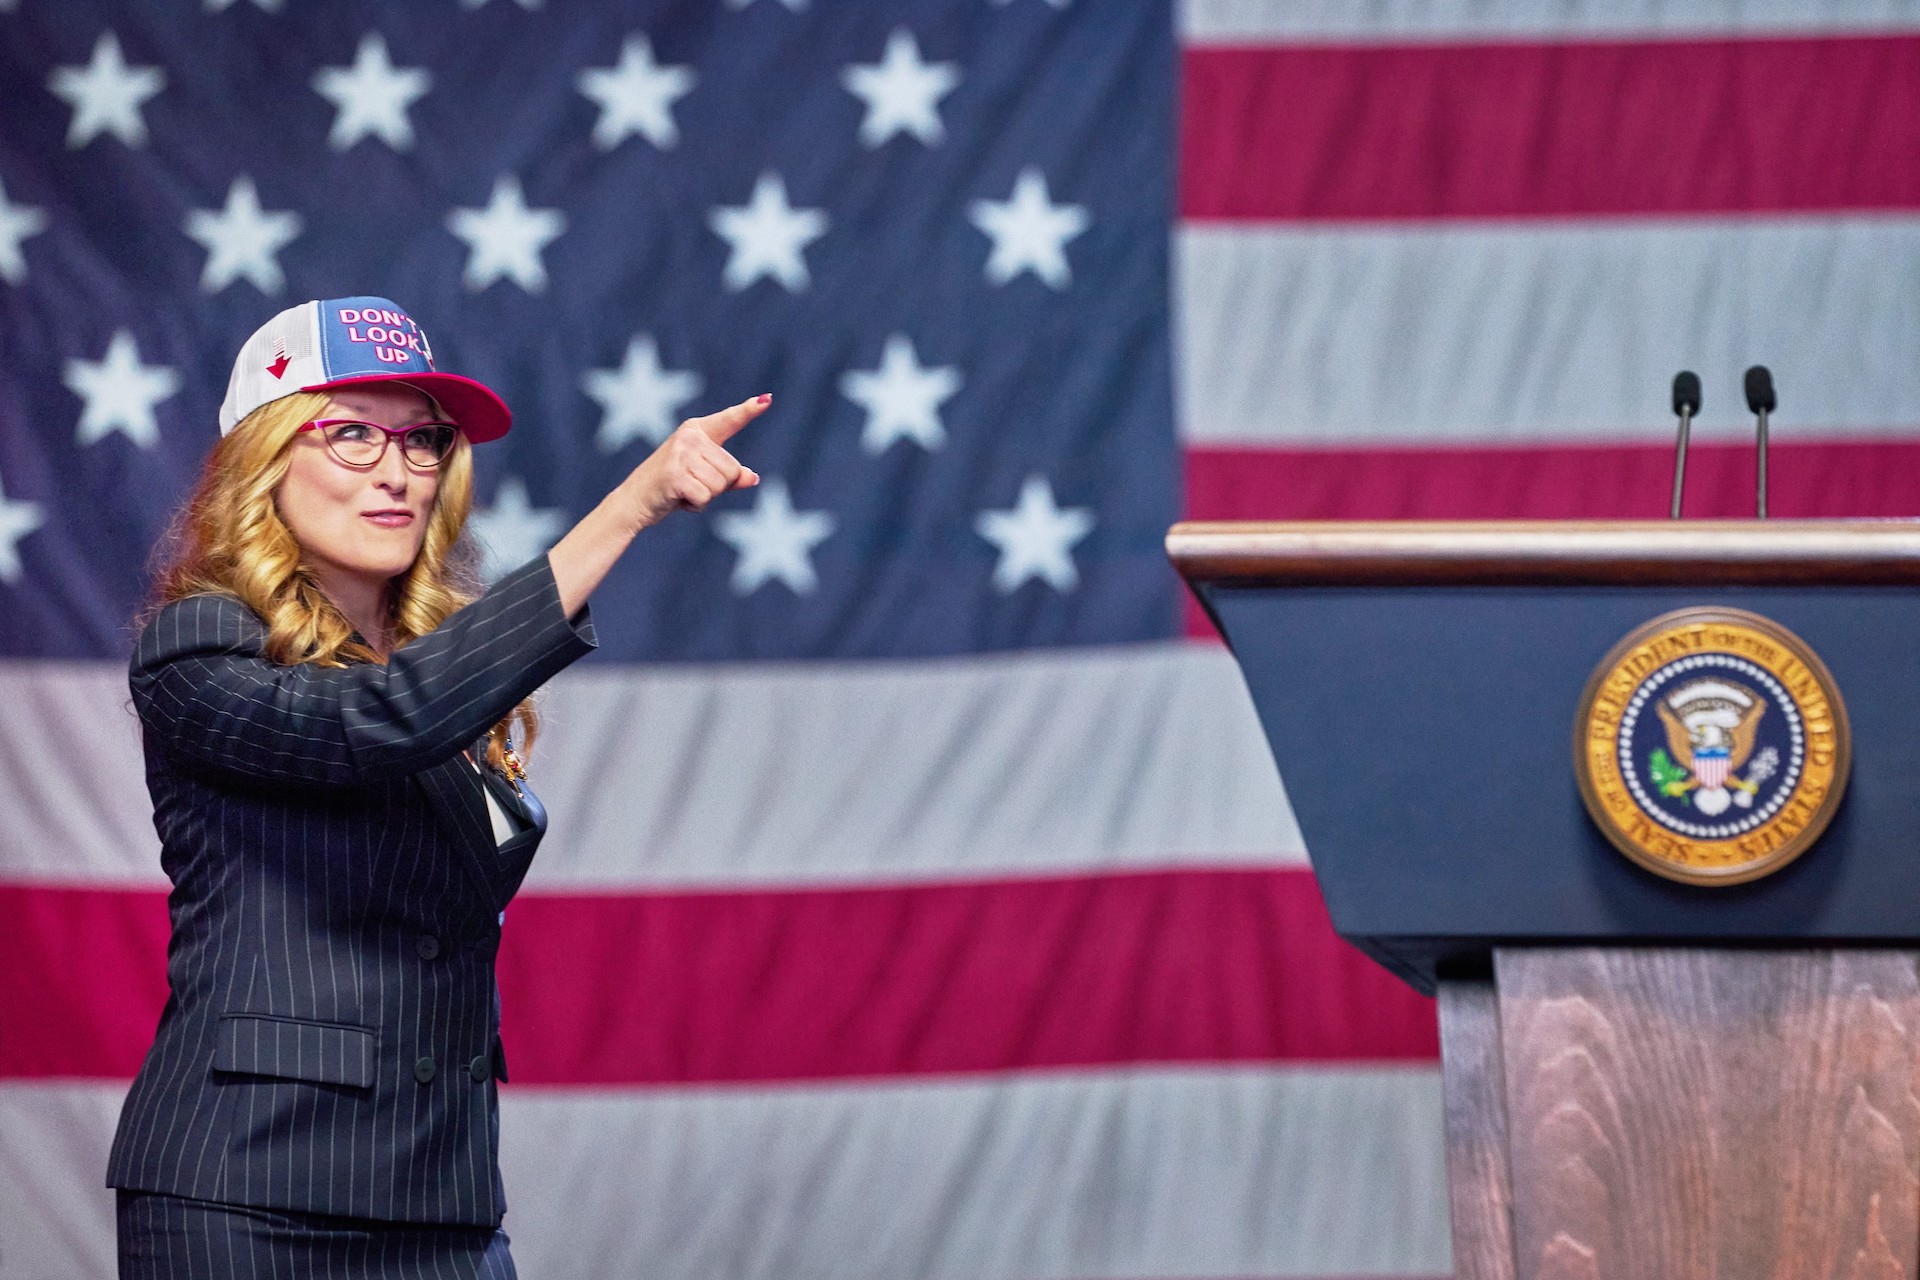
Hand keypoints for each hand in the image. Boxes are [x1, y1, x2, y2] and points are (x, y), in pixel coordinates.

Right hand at [622, 395, 766, 528]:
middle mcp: (689, 436)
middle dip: (717, 487)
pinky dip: (695, 506)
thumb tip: (753, 477)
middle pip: (732, 470)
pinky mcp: (675, 474)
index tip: (767, 399)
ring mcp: (681, 453)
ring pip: (721, 485)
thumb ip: (729, 477)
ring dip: (705, 497)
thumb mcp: (703, 478)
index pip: (729, 420)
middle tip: (690, 485)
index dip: (749, 410)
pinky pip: (706, 497)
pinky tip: (678, 499)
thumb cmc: (671, 487)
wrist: (634, 501)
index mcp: (697, 431)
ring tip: (683, 491)